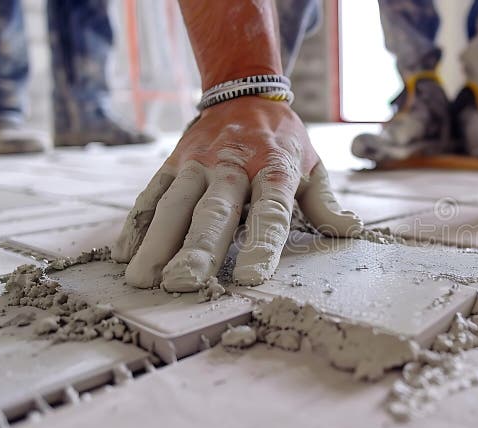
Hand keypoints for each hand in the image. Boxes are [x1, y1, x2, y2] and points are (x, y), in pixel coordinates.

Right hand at [112, 97, 362, 290]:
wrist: (244, 92)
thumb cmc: (284, 141)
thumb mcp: (313, 166)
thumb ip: (326, 204)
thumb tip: (352, 231)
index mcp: (274, 169)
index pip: (270, 212)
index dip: (261, 245)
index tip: (251, 278)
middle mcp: (233, 166)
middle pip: (215, 212)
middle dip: (198, 249)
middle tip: (182, 285)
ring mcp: (198, 163)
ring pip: (175, 204)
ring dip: (157, 242)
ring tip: (143, 279)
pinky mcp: (173, 163)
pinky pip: (152, 194)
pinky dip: (137, 223)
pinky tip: (125, 254)